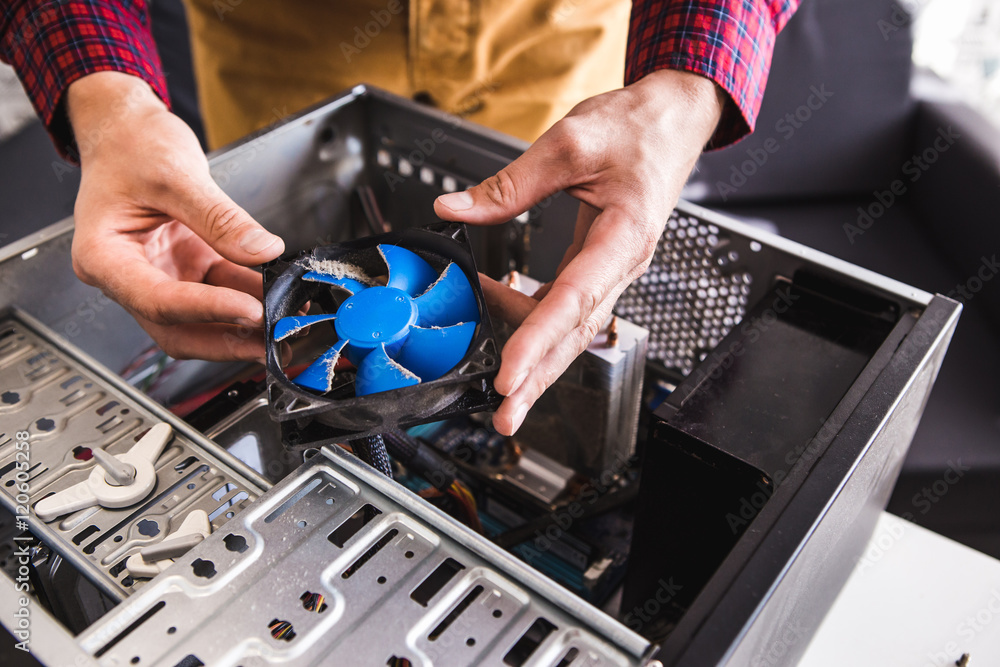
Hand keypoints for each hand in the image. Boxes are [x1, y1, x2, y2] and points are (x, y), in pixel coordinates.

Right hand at [68, 72, 284, 362]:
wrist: (126, 127)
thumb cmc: (130, 144)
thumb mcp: (175, 174)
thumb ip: (220, 218)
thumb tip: (262, 250)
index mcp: (104, 257)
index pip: (158, 300)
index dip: (207, 311)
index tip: (250, 311)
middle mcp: (128, 275)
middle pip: (177, 328)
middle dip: (226, 339)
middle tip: (272, 340)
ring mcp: (159, 274)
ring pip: (201, 319)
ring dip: (243, 324)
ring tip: (284, 319)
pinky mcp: (185, 267)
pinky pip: (220, 291)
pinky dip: (248, 296)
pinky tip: (278, 296)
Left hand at [434, 69, 724, 434]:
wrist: (673, 120)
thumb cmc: (636, 129)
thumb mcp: (570, 143)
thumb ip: (509, 184)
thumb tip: (453, 210)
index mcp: (624, 237)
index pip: (575, 300)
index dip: (538, 340)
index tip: (510, 375)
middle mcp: (621, 264)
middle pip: (576, 335)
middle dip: (539, 379)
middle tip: (505, 417)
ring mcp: (613, 270)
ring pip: (572, 330)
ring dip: (538, 363)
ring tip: (502, 393)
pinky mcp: (600, 266)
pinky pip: (567, 306)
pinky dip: (535, 321)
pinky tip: (503, 322)